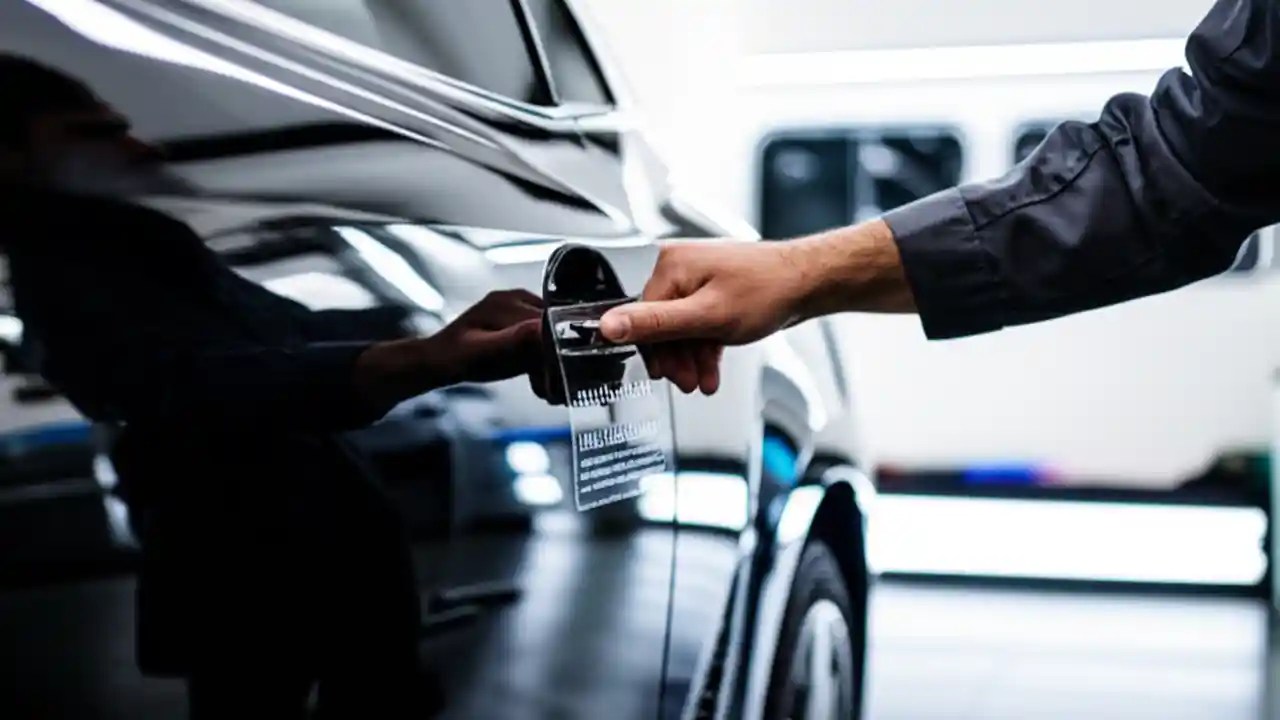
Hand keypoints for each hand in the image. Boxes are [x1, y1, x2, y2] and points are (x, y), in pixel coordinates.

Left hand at [355, 290, 544, 411]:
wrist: (435, 362)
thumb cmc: (455, 359)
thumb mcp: (484, 353)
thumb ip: (514, 341)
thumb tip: (546, 329)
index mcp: (508, 301)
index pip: (551, 319)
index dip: (561, 346)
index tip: (561, 373)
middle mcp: (515, 299)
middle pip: (552, 326)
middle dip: (555, 356)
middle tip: (551, 387)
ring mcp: (515, 310)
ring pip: (549, 334)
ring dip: (550, 360)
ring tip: (543, 385)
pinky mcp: (515, 323)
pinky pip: (540, 338)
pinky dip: (541, 359)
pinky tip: (535, 377)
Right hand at [599, 220, 909, 395]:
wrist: (808, 282)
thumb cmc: (766, 290)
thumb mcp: (705, 316)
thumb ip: (655, 324)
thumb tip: (607, 326)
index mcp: (668, 265)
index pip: (640, 316)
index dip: (655, 351)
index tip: (666, 375)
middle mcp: (678, 267)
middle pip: (660, 324)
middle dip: (676, 358)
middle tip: (688, 383)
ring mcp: (697, 278)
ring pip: (680, 328)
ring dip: (691, 358)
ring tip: (702, 380)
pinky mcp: (712, 289)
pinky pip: (697, 323)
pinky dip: (703, 347)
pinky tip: (711, 369)